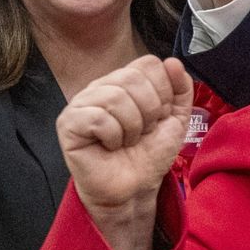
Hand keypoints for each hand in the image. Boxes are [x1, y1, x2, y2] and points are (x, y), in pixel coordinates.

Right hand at [58, 56, 193, 249]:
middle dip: (149, 112)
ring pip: (117, 97)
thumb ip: (180, 89)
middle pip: (134, 78)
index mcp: (124, 81)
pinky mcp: (68, 123)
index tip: (158, 117)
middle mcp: (101, 87)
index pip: (148, 64)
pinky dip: (113, 136)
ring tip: (126, 141)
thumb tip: (172, 62)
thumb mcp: (175, 119)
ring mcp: (81, 103)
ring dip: (132, 127)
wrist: (135, 188)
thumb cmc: (149, 153)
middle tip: (142, 132)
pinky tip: (109, 146)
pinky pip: (98, 118)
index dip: (162, 93)